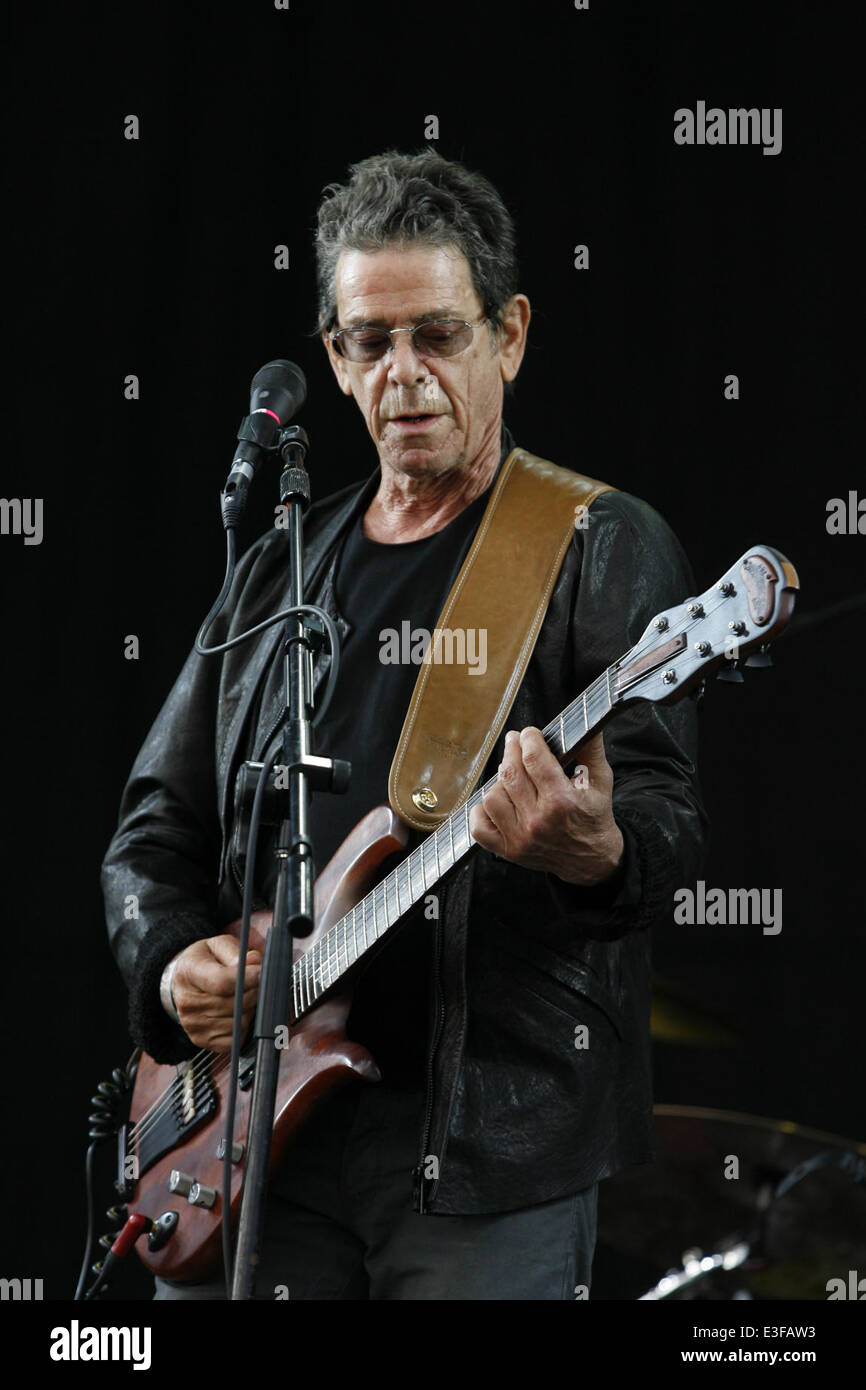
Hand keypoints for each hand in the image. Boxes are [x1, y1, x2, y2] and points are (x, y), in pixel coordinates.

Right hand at [171, 934, 262, 1051]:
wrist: (183, 982)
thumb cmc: (206, 961)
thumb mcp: (218, 946)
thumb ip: (236, 952)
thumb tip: (254, 962)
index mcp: (190, 972)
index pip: (222, 982)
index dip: (247, 978)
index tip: (262, 973)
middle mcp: (187, 1001)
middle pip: (235, 1003)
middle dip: (253, 992)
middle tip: (255, 982)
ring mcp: (193, 1024)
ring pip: (240, 1022)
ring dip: (249, 1009)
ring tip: (243, 996)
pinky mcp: (201, 1040)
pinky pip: (236, 1038)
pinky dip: (243, 1026)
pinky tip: (237, 1013)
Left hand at [469, 727, 623, 886]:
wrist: (591, 861)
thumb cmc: (594, 817)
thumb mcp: (601, 782)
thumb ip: (591, 750)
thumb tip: (586, 720)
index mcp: (562, 801)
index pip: (534, 758)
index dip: (529, 738)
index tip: (529, 733)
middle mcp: (538, 820)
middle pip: (510, 773)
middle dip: (511, 750)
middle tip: (515, 742)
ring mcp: (520, 838)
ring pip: (492, 796)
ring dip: (500, 782)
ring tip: (512, 777)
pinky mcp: (508, 851)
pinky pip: (479, 826)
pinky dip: (481, 812)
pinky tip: (496, 802)